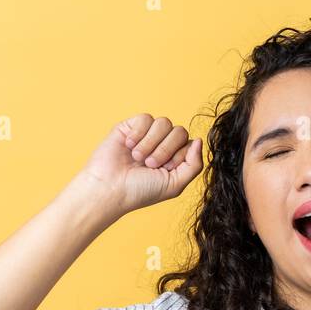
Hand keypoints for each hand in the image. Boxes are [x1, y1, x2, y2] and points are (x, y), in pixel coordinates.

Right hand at [81, 113, 203, 214]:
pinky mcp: (130, 127)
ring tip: (138, 158)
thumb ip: (194, 165)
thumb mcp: (175, 184)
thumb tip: (199, 140)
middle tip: (149, 164)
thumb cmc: (141, 191)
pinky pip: (145, 118)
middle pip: (179, 131)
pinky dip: (138, 134)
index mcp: (174, 159)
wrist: (111, 188)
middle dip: (166, 149)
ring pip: (163, 122)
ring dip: (151, 143)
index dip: (180, 154)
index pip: (190, 143)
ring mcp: (146, 135)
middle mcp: (162, 145)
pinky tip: (129, 146)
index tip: (165, 168)